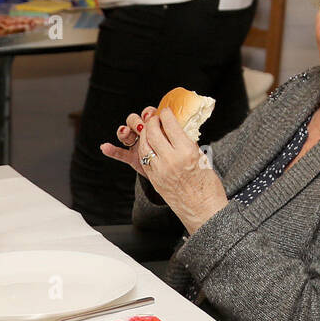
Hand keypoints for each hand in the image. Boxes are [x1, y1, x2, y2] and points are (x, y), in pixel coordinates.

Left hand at [101, 106, 227, 233]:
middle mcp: (169, 160)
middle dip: (151, 121)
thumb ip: (188, 143)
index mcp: (186, 152)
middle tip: (155, 117)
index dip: (166, 114)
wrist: (202, 209)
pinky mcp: (152, 178)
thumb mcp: (202, 157)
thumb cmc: (207, 183)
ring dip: (142, 133)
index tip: (166, 111)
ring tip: (147, 128)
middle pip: (152, 133)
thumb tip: (176, 129)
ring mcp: (158, 170)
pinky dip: (125, 151)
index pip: (169, 125)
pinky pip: (136, 160)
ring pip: (142, 144)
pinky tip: (112, 146)